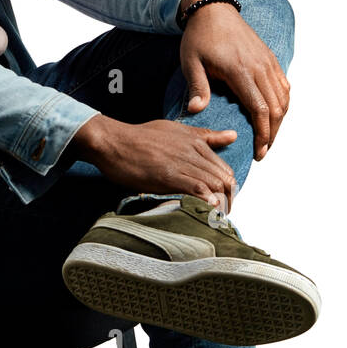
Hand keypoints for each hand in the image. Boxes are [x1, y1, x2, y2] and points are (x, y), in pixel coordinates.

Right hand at [71, 114, 236, 209]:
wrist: (113, 141)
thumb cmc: (140, 137)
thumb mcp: (177, 129)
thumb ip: (206, 135)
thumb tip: (233, 135)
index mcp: (196, 142)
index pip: (225, 169)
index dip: (227, 189)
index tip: (223, 202)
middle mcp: (192, 151)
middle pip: (223, 179)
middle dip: (227, 200)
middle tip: (222, 215)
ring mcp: (180, 162)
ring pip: (213, 184)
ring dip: (219, 204)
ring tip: (216, 218)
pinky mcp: (167, 175)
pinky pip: (195, 187)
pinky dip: (205, 199)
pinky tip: (208, 207)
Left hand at [179, 0, 289, 160]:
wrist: (213, 9)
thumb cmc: (199, 36)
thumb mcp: (191, 62)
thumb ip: (196, 87)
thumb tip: (195, 111)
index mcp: (240, 71)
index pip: (260, 109)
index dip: (263, 134)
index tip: (258, 152)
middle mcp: (259, 67)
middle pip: (276, 108)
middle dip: (272, 134)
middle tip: (263, 151)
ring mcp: (267, 61)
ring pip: (284, 98)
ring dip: (279, 120)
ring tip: (268, 137)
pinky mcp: (270, 58)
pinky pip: (284, 84)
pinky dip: (283, 103)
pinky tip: (274, 114)